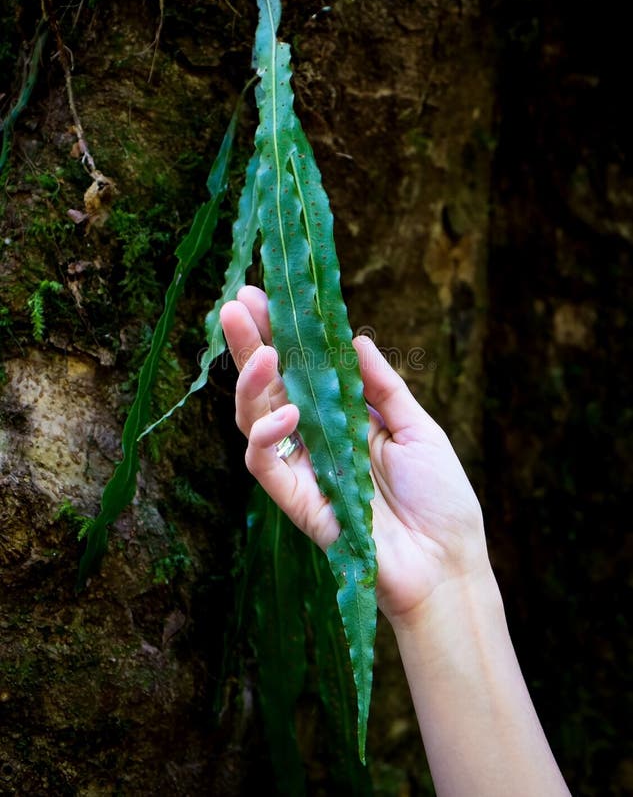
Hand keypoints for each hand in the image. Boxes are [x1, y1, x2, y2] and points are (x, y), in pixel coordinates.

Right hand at [220, 286, 490, 624]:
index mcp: (342, 418)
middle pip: (268, 387)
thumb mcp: (417, 428)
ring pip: (254, 421)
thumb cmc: (439, 497)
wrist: (447, 563)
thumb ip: (383, 386)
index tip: (261, 295)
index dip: (279, 333)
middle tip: (233, 307)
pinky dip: (267, 438)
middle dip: (248, 347)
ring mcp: (302, 470)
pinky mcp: (297, 502)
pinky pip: (265, 466)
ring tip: (265, 353)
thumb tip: (354, 338)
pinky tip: (287, 415)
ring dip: (252, 385)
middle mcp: (315, 439)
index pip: (300, 368)